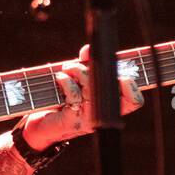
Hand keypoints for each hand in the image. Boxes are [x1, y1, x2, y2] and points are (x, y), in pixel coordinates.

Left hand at [23, 43, 144, 148]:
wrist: (40, 124)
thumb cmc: (62, 101)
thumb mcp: (76, 81)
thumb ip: (85, 65)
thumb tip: (88, 49)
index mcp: (109, 106)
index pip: (134, 100)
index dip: (133, 86)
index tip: (121, 74)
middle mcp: (102, 115)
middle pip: (113, 90)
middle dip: (99, 70)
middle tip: (82, 63)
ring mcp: (88, 119)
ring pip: (92, 89)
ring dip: (78, 71)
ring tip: (67, 67)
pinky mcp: (72, 120)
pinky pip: (74, 96)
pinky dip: (66, 81)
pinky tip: (60, 78)